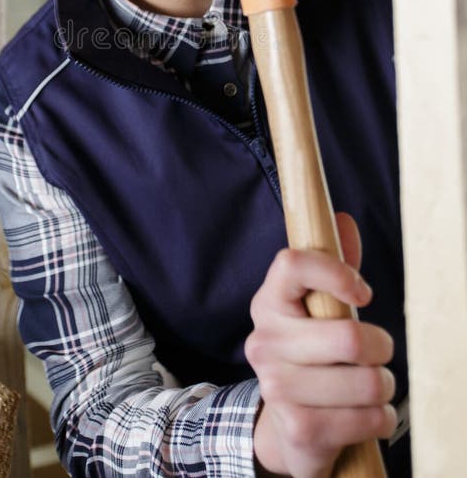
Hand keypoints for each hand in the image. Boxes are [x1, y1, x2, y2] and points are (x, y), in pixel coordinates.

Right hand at [246, 213, 395, 477]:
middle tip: (378, 351)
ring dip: (384, 386)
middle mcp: (264, 342)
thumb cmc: (311, 355)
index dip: (336, 272)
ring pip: (365, 381)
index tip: (363, 291)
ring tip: (371, 386)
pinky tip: (365, 413)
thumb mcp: (318, 309)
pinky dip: (381, 417)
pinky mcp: (299, 427)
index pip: (292, 264)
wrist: (287, 428)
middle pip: (347, 337)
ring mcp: (276, 386)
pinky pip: (368, 418)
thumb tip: (343, 219)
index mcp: (268, 303)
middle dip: (381, 346)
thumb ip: (333, 265)